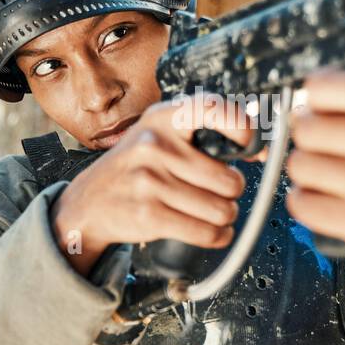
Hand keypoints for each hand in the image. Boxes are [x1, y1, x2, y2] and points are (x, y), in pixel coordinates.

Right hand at [51, 94, 253, 274]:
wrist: (88, 203)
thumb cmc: (133, 168)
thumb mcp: (157, 135)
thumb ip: (198, 133)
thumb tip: (257, 147)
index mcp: (162, 117)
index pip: (213, 108)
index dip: (244, 129)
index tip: (253, 148)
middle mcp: (155, 144)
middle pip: (229, 179)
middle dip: (232, 192)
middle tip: (220, 193)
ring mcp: (150, 180)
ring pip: (221, 209)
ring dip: (224, 217)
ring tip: (211, 212)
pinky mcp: (149, 215)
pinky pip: (206, 232)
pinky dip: (217, 236)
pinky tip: (211, 231)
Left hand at [285, 71, 344, 297]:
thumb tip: (304, 100)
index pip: (320, 88)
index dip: (315, 103)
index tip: (320, 113)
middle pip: (306, 128)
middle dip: (311, 138)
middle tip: (327, 148)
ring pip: (302, 167)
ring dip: (310, 172)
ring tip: (332, 175)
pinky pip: (306, 206)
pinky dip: (310, 202)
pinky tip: (330, 199)